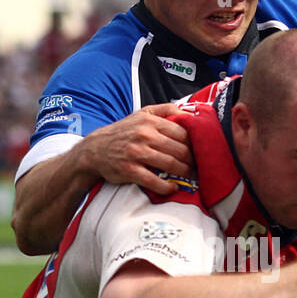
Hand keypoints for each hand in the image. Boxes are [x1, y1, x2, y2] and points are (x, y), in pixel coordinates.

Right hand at [78, 104, 192, 194]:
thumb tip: (190, 113)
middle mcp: (144, 135)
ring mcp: (136, 153)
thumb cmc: (124, 132)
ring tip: (191, 177)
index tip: (201, 151)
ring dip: (185, 173)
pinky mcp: (130, 170)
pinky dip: (167, 187)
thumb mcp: (142, 114)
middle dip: (193, 160)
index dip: (195, 143)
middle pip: (180, 149)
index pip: (183, 132)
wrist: (95, 149)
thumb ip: (166, 110)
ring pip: (171, 164)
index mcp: (150, 121)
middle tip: (199, 167)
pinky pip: (154, 181)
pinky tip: (173, 188)